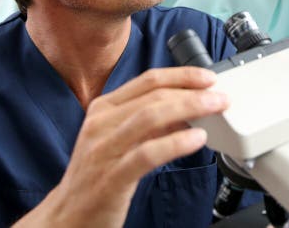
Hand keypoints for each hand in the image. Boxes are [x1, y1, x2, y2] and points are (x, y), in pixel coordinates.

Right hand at [14, 67, 228, 227]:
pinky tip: (196, 138)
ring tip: (214, 110)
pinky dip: (176, 142)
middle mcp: (101, 123)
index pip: (148, 80)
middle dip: (192, 92)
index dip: (182, 75)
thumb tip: (188, 108)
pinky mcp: (110, 177)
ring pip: (150, 117)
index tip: (208, 78)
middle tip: (220, 96)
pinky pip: (148, 153)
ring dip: (189, 109)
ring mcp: (104, 149)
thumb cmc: (97, 175)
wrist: (68, 216)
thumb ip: (150, 122)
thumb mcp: (119, 139)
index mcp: (103, 108)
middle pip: (153, 95)